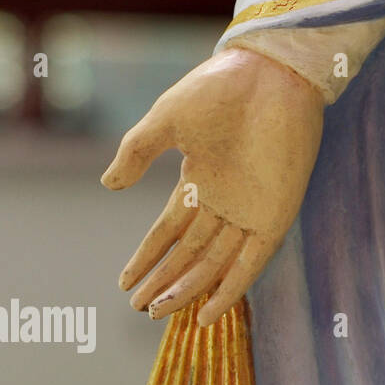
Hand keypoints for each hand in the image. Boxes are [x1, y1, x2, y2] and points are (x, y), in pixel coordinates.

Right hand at [102, 46, 323, 325]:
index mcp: (200, 179)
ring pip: (215, 264)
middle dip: (164, 282)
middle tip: (140, 309)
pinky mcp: (275, 215)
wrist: (270, 71)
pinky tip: (208, 313)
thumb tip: (108, 185)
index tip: (126, 284)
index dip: (147, 258)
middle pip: (191, 254)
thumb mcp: (165, 121)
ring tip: (160, 312)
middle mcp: (225, 200)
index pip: (169, 230)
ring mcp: (250, 210)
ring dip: (188, 289)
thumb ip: (136, 153)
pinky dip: (230, 290)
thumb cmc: (219, 87)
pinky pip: (252, 263)